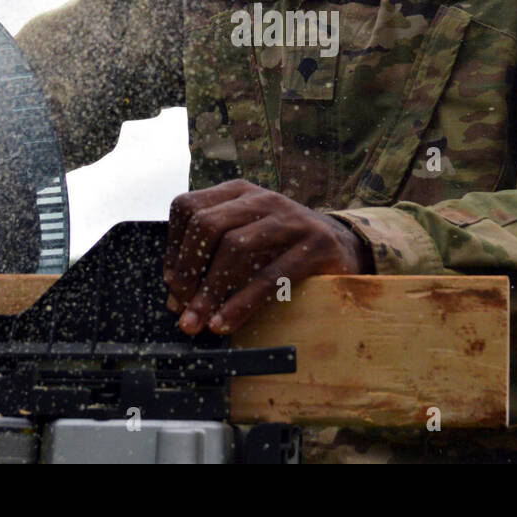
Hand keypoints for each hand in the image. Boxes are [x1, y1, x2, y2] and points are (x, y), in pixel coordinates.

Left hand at [164, 179, 373, 335]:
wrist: (343, 247)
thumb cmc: (283, 248)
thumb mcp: (246, 242)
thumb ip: (211, 262)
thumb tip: (175, 300)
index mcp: (239, 193)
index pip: (189, 208)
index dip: (174, 248)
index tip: (173, 285)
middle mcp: (262, 199)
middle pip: (208, 225)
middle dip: (188, 271)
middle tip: (181, 307)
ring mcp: (291, 219)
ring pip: (235, 247)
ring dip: (210, 291)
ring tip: (198, 322)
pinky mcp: (315, 245)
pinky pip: (270, 276)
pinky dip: (241, 303)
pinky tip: (225, 323)